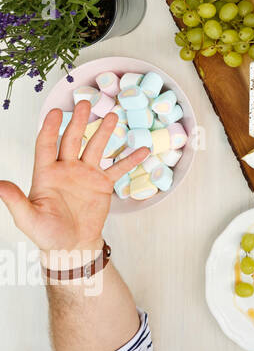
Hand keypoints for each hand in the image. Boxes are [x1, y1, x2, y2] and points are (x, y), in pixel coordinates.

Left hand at [0, 103, 147, 253]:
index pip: (46, 145)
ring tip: (113, 116)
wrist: (71, 247)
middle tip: (85, 103)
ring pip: (96, 148)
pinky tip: (142, 150)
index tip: (55, 112)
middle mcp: (66, 169)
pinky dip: (130, 159)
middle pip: (72, 140)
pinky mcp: (102, 185)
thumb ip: (14, 200)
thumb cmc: (47, 234)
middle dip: (78, 121)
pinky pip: (117, 168)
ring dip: (104, 132)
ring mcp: (85, 175)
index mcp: (46, 174)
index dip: (50, 128)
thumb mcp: (28, 218)